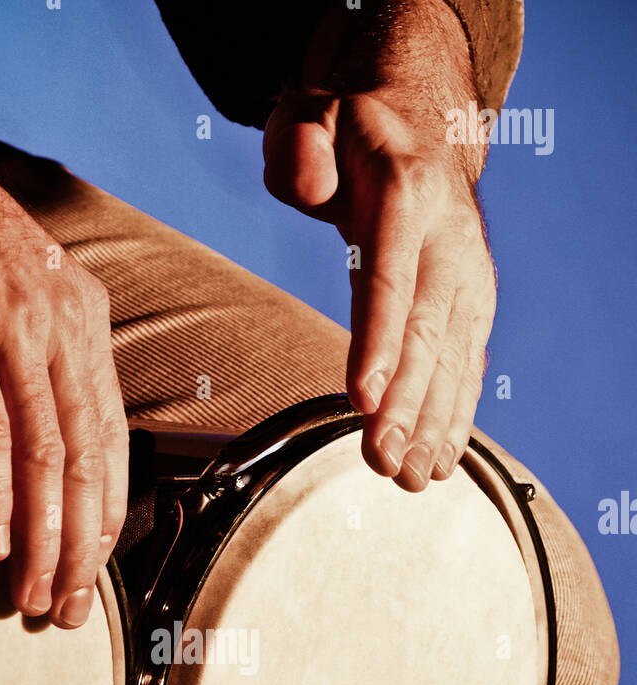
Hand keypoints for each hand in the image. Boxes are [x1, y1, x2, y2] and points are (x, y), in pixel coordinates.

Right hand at [0, 70, 126, 625]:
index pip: (110, 442)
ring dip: (40, 538)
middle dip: (79, 548)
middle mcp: (64, 328)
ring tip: (28, 597)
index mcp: (84, 325)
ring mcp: (16, 327)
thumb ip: (27, 364)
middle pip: (87, 460)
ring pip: (44, 455)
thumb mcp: (6, 299)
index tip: (91, 573)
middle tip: (63, 610)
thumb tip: (26, 436)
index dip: (103, 516)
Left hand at [263, 0, 495, 490]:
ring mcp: (469, 274)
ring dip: (435, 424)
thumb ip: (300, 146)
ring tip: (412, 479)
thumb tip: (307, 181)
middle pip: (428, 332)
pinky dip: (458, 414)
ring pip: (455, 358)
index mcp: (406, 194)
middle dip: (407, 405)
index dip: (379, 341)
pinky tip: (442, 459)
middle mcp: (449, 239)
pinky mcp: (474, 304)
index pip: (391, 276)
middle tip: (383, 463)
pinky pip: (469, 365)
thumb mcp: (311, 116)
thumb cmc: (348, 133)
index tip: (361, 400)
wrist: (419, 126)